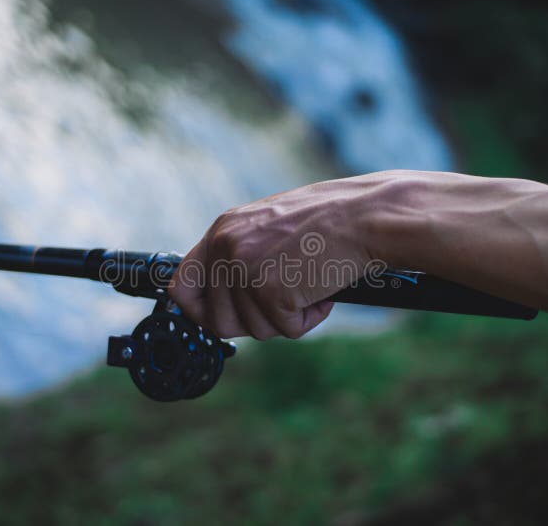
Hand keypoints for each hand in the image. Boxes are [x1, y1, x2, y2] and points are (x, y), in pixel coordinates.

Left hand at [168, 171, 425, 338]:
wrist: (366, 216)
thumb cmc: (328, 222)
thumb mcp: (268, 228)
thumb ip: (239, 258)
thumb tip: (220, 305)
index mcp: (222, 230)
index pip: (182, 287)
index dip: (198, 313)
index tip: (218, 320)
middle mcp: (226, 248)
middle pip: (218, 321)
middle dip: (253, 321)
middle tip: (285, 300)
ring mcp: (246, 270)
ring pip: (256, 330)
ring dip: (286, 318)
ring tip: (309, 284)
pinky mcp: (272, 291)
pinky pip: (287, 330)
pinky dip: (310, 318)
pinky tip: (322, 290)